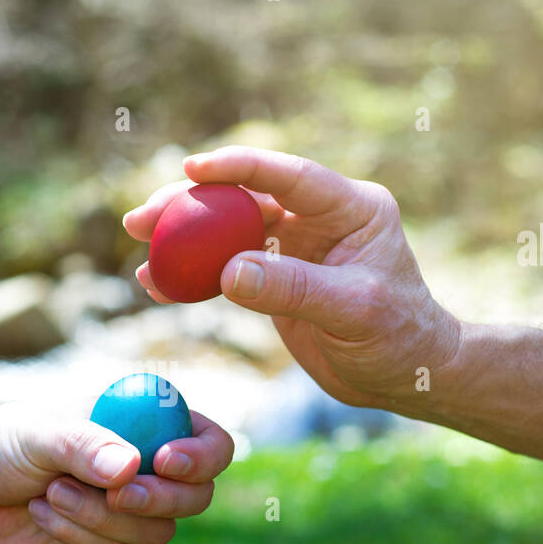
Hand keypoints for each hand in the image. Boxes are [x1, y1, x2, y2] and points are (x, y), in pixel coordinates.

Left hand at [0, 402, 232, 543]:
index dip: (202, 457)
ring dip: (102, 515)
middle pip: (196, 498)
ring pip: (154, 532)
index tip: (166, 461)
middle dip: (159, 499)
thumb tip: (129, 467)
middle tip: (118, 493)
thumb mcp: (40, 430)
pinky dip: (75, 533)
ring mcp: (129, 514)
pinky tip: (40, 511)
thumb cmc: (4, 438)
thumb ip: (83, 444)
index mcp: (149, 428)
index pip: (211, 445)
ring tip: (50, 491)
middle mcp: (148, 472)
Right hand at [123, 146, 461, 407]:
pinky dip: (194, 276)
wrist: (405, 376)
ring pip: (228, 229)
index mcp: (351, 208)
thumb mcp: (351, 311)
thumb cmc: (397, 338)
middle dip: (191, 202)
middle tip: (143, 216)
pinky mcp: (276, 278)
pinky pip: (226, 268)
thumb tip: (228, 271)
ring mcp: (295, 247)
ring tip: (138, 241)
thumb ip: (292, 288)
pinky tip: (157, 285)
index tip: (193, 168)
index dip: (239, 167)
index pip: (289, 176)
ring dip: (184, 236)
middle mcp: (320, 218)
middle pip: (245, 197)